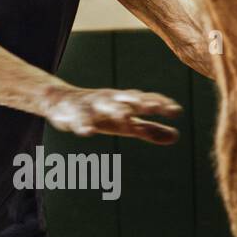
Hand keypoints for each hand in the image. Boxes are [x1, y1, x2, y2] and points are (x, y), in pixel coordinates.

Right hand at [45, 86, 180, 144]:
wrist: (61, 101)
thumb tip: (176, 136)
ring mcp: (91, 105)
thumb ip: (149, 129)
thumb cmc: (100, 114)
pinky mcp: (72, 114)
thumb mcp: (126, 123)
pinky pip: (77, 119)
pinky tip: (88, 132)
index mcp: (125, 101)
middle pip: (127, 99)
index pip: (145, 100)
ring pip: (103, 106)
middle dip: (139, 102)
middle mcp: (110, 99)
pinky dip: (82, 124)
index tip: (176, 111)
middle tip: (153, 107)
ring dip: (114, 110)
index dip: (160, 104)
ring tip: (126, 118)